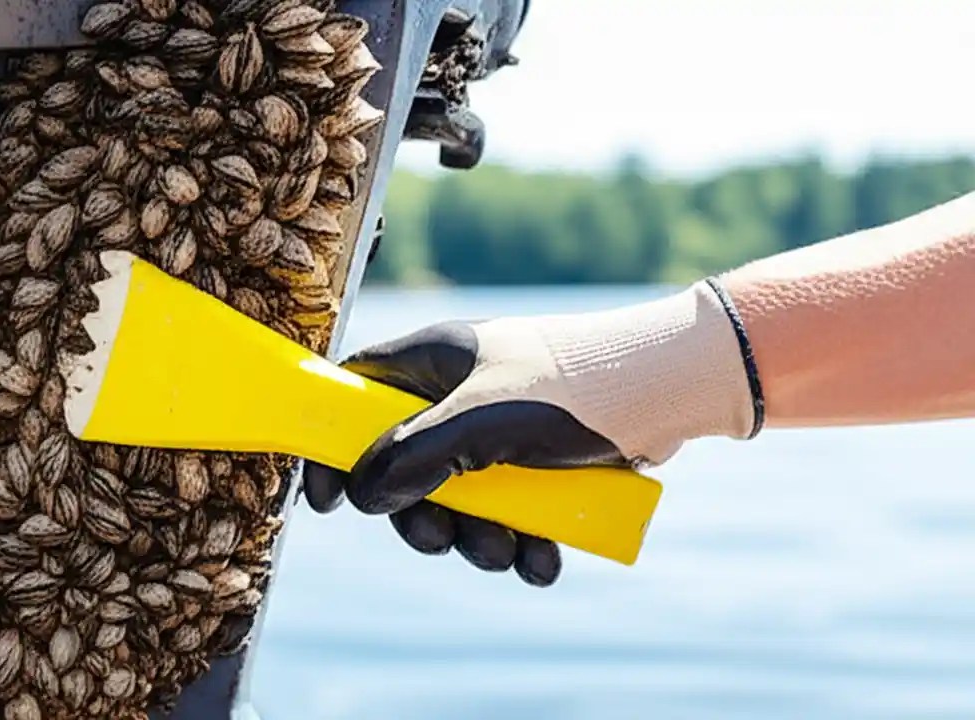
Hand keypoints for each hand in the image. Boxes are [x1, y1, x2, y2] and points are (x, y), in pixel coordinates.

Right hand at [302, 282, 760, 586]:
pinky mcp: (538, 459)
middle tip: (441, 541)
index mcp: (435, 359)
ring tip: (508, 553)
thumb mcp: (483, 422)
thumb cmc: (575, 388)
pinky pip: (508, 510)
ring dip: (476, 538)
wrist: (674, 390)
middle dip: (423, 516)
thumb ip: (415, 457)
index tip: (330, 502)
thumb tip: (364, 495)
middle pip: (404, 463)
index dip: (333, 446)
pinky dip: (519, 542)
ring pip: (459, 496)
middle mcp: (459, 391)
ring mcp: (499, 427)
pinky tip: (540, 562)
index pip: (356, 392)